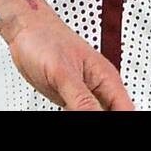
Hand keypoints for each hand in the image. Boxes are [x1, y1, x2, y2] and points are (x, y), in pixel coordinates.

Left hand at [4, 11, 134, 110]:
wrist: (26, 29)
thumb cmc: (44, 39)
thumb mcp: (63, 73)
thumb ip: (81, 99)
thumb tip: (97, 115)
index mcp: (105, 77)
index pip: (125, 109)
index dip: (119, 118)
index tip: (102, 121)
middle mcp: (98, 86)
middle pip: (112, 113)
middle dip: (103, 119)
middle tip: (76, 110)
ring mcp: (84, 92)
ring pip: (95, 114)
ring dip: (88, 116)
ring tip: (69, 108)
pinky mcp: (70, 97)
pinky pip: (80, 113)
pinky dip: (75, 115)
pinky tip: (66, 111)